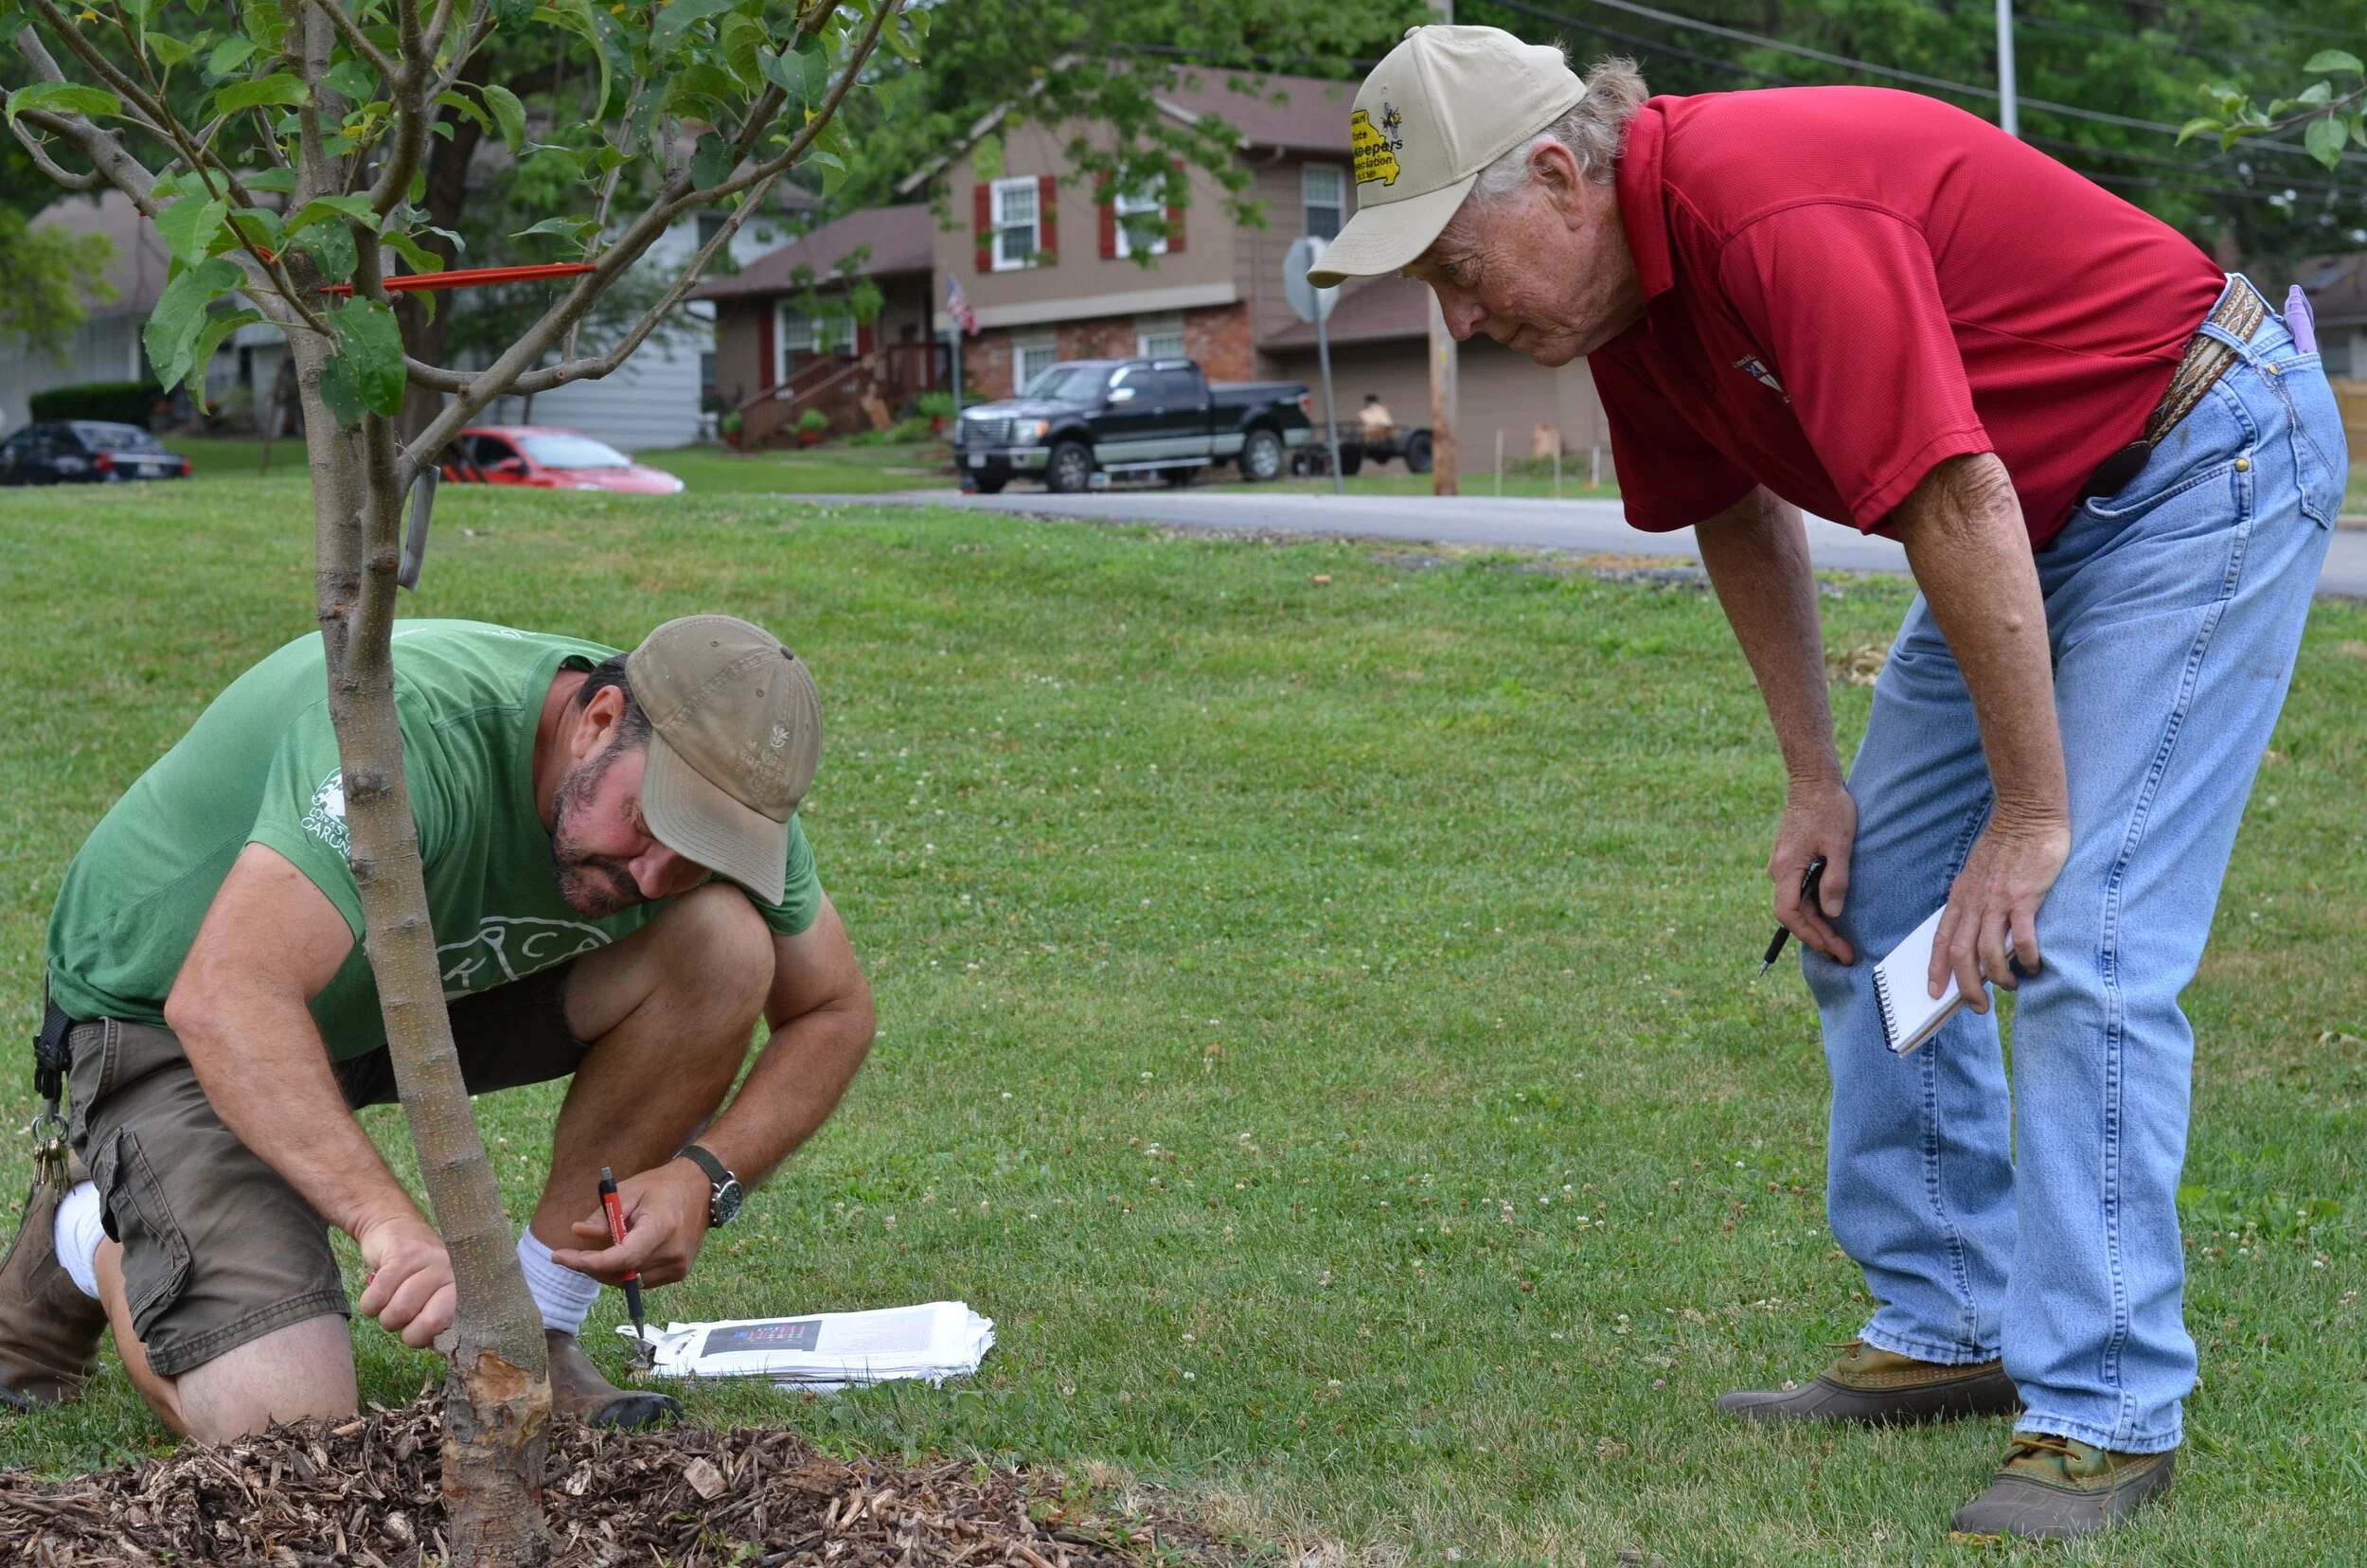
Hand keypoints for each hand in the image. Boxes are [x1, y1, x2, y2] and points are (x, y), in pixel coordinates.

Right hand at [354, 1211, 454, 1349]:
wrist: (393, 1226)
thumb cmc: (414, 1273)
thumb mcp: (433, 1294)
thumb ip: (437, 1320)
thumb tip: (432, 1345)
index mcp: (463, 1288)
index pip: (452, 1328)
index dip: (426, 1336)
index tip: (416, 1326)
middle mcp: (452, 1274)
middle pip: (425, 1325)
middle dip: (404, 1329)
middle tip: (401, 1312)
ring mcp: (428, 1263)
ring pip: (397, 1313)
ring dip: (383, 1314)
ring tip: (389, 1297)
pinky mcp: (402, 1256)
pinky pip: (376, 1299)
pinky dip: (369, 1303)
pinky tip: (376, 1288)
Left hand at [549, 1158, 712, 1286]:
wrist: (701, 1189)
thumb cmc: (662, 1186)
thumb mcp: (628, 1191)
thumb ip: (604, 1216)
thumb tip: (578, 1232)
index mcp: (662, 1227)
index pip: (623, 1257)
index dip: (592, 1262)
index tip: (565, 1257)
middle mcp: (672, 1252)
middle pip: (621, 1273)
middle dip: (590, 1267)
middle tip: (565, 1256)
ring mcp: (678, 1266)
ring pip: (628, 1282)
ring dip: (606, 1271)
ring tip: (594, 1252)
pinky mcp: (678, 1273)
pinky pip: (641, 1281)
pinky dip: (624, 1272)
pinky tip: (618, 1255)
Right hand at [1769, 776, 1856, 964]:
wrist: (1813, 781)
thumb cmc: (1829, 808)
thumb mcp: (1840, 844)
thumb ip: (1836, 879)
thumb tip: (1832, 913)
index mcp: (1787, 868)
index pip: (1789, 914)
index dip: (1811, 936)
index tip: (1834, 949)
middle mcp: (1779, 870)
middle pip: (1794, 914)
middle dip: (1819, 936)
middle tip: (1845, 954)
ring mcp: (1783, 865)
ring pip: (1796, 904)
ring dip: (1816, 925)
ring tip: (1839, 941)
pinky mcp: (1791, 859)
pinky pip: (1798, 892)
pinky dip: (1813, 909)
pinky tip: (1829, 915)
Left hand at [1929, 811, 2069, 1008]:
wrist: (2027, 814)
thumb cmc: (2007, 847)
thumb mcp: (1979, 875)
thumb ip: (1976, 902)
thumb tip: (1978, 937)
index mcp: (1960, 897)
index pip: (1940, 939)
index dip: (1935, 969)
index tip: (1934, 993)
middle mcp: (1974, 902)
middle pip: (1960, 954)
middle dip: (1966, 987)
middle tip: (1978, 1007)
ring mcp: (1998, 900)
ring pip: (1987, 951)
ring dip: (1998, 977)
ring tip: (2010, 986)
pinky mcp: (2024, 897)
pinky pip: (2021, 938)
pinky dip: (2026, 958)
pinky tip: (2034, 966)